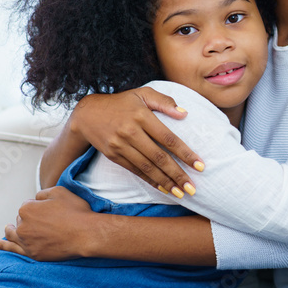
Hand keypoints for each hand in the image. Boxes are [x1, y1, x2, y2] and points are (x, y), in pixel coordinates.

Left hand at [0, 187, 97, 260]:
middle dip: (31, 218)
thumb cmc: (75, 211)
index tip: (53, 209)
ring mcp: (26, 241)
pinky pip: (11, 249)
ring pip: (14, 233)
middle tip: (49, 219)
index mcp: (27, 209)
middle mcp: (22, 226)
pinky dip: (1, 245)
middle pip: (21, 219)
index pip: (28, 205)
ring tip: (12, 227)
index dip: (41, 206)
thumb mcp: (60, 191)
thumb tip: (35, 199)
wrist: (86, 234)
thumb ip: (42, 193)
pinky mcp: (32, 254)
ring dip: (13, 229)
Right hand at [68, 87, 199, 193]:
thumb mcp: (142, 94)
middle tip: (193, 188)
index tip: (200, 165)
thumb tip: (185, 113)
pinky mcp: (113, 156)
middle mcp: (131, 132)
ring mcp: (121, 145)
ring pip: (147, 167)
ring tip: (181, 193)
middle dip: (177, 174)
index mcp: (142, 116)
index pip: (168, 138)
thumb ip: (164, 101)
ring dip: (165, 182)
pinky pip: (135, 171)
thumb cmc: (122, 102)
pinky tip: (163, 188)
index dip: (185, 153)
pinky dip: (150, 181)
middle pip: (159, 157)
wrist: (87, 114)